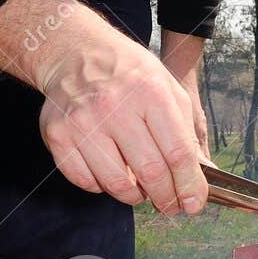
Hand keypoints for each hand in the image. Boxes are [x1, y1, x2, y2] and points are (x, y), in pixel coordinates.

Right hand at [38, 7, 207, 214]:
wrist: (75, 53)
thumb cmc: (128, 74)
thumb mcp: (167, 88)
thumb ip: (185, 132)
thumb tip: (199, 178)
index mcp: (150, 93)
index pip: (178, 153)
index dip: (189, 185)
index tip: (193, 203)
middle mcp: (114, 107)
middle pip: (150, 173)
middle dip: (166, 198)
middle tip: (170, 205)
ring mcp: (82, 122)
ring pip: (116, 184)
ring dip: (134, 196)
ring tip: (140, 190)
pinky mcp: (58, 135)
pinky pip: (86, 182)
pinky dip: (103, 187)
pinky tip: (111, 173)